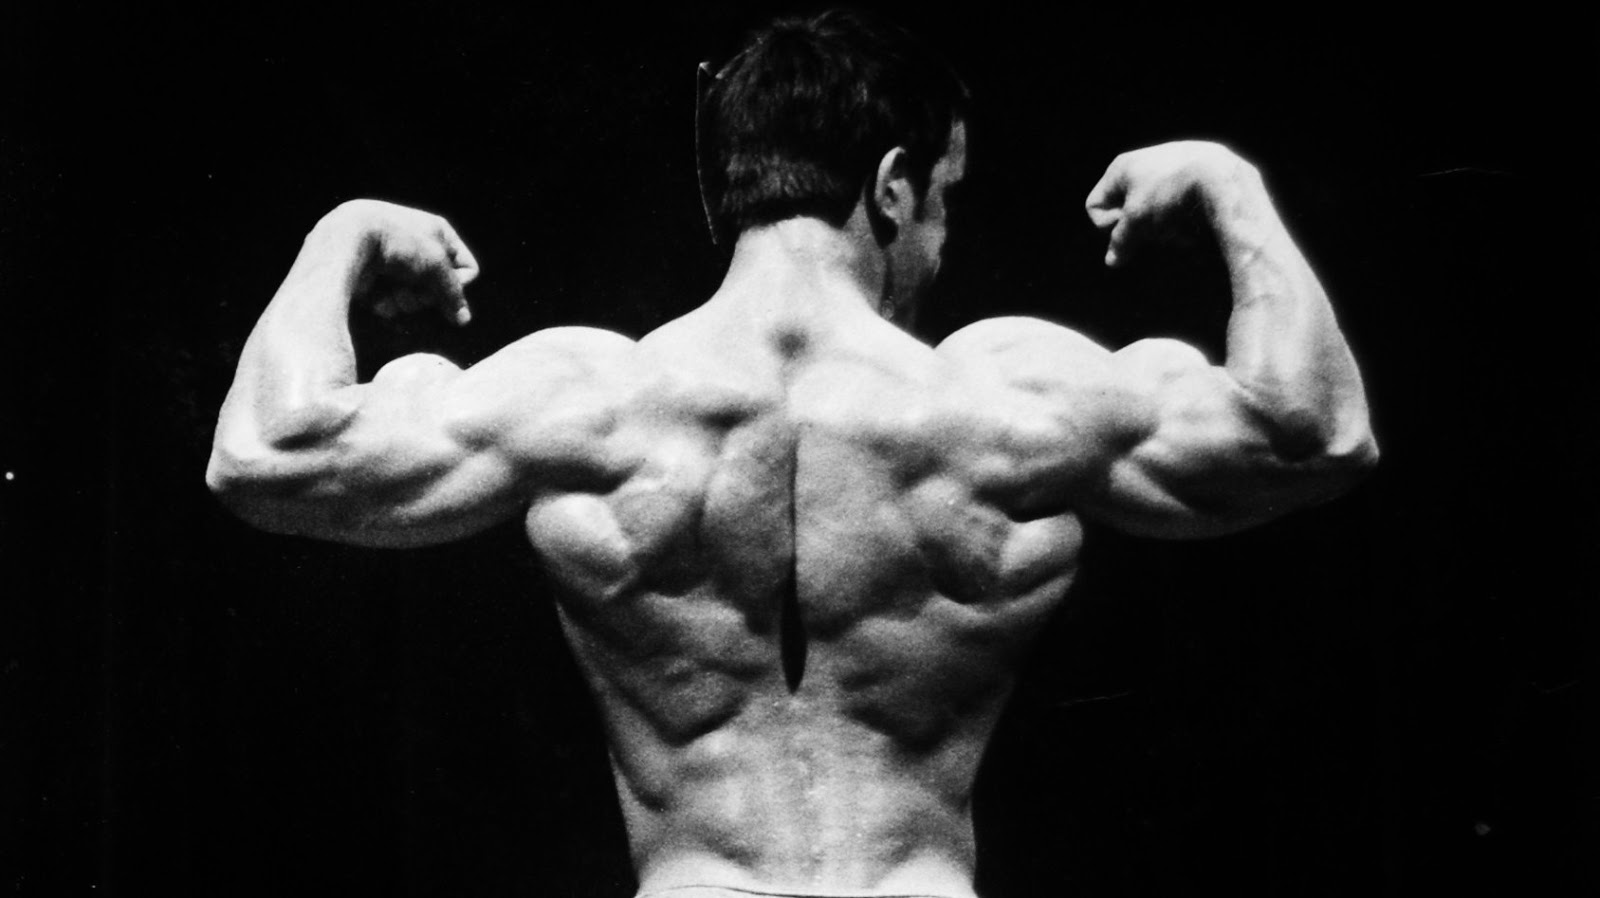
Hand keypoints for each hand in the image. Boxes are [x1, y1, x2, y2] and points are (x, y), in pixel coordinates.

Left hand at [322, 199, 479, 324]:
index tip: (446, 287)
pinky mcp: (373, 278)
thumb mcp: (435, 265)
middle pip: (438, 288)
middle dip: (426, 296)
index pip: (467, 268)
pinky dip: (386, 302)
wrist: (345, 240)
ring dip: (405, 301)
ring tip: (390, 291)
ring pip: (415, 299)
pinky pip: (392, 302)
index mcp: (437, 231)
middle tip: (413, 290)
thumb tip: (463, 319)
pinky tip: (374, 296)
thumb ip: (454, 293)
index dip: (460, 284)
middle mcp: (417, 245)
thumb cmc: (397, 243)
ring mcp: (394, 263)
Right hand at [1084, 141, 1257, 267]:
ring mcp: (1171, 166)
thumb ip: (1120, 241)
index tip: (1128, 228)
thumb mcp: (1138, 221)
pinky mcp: (1197, 173)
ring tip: (1180, 227)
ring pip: (1153, 211)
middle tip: (1156, 230)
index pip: (1095, 206)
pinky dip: (1183, 218)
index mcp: (1121, 167)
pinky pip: (1178, 205)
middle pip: (1126, 210)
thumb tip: (1112, 260)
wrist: (1224, 177)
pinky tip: (1197, 221)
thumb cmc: (1170, 194)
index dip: (1107, 226)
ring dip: (1161, 227)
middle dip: (1138, 228)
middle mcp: (1143, 162)